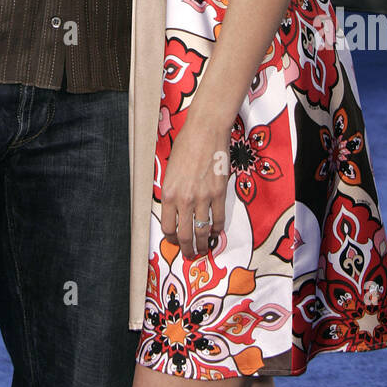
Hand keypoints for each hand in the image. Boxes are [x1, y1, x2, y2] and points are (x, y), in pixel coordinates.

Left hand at [161, 118, 231, 260]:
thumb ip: (172, 192)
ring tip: (203, 250)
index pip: (167, 227)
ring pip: (202, 231)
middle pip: (184, 235)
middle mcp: (184, 199)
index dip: (171, 240)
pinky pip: (218, 219)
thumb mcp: (170, 170)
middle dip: (187, 250)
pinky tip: (215, 232)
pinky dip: (216, 230)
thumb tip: (175, 210)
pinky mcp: (219, 193)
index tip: (175, 243)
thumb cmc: (185, 145)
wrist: (205, 130)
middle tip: (190, 255)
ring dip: (202, 245)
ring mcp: (203, 197)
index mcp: (168, 193)